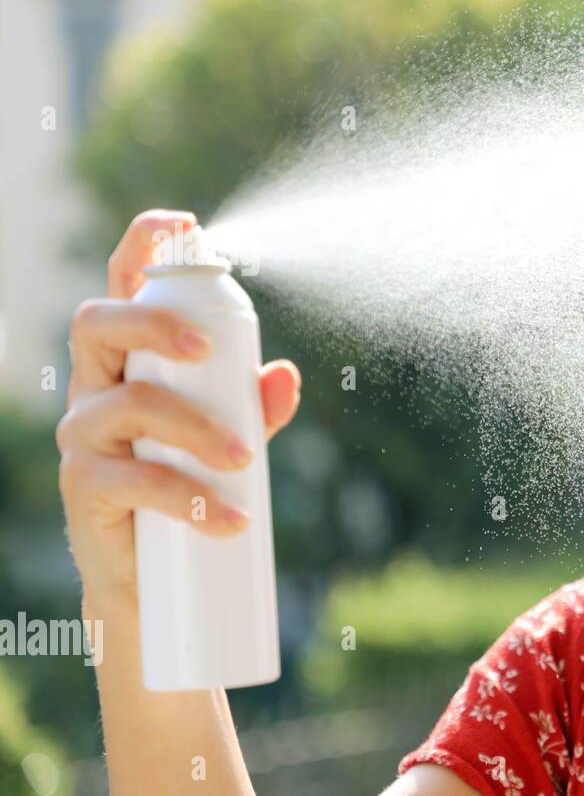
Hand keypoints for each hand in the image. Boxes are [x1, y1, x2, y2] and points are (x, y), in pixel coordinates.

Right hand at [56, 210, 300, 609]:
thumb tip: (287, 376)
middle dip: (156, 323)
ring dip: (197, 427)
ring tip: (245, 459)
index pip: (122, 288)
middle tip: (211, 351)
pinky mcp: (85, 486)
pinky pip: (135, 479)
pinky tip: (230, 518)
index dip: (143, 248)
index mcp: (128, 359)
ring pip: (132, 404)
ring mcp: (84, 434)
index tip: (182, 221)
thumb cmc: (189, 482)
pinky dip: (192, 497)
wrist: (153, 574)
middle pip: (101, 324)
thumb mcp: (230, 437)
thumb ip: (254, 406)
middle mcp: (96, 385)